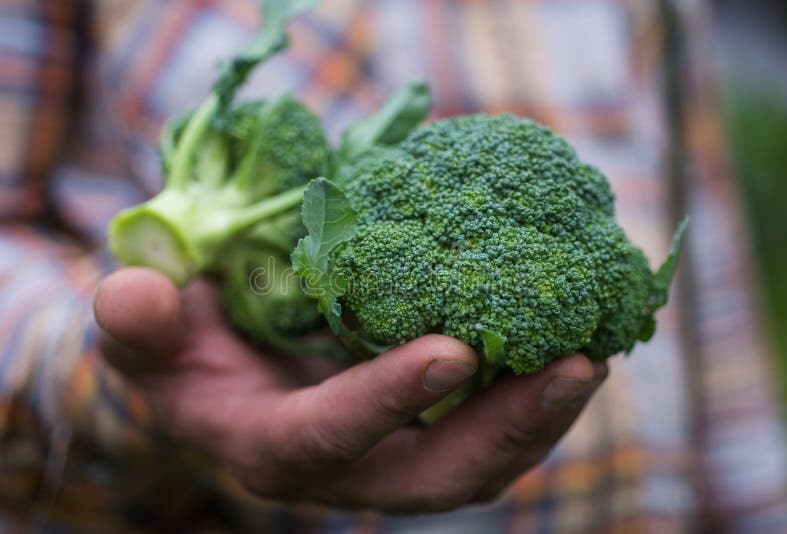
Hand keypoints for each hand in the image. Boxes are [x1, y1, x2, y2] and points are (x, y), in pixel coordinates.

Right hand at [94, 267, 607, 512]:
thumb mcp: (144, 333)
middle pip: (434, 477)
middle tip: (576, 366)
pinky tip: (569, 344)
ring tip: (593, 356)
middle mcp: (341, 468)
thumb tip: (138, 298)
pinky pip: (487, 430)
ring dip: (540, 419)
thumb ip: (135, 324)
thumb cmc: (180, 348)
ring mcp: (388, 456)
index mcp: (269, 444)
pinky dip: (532, 399)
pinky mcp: (421, 431)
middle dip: (508, 430)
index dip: (385, 401)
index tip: (454, 350)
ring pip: (477, 464)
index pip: (328, 437)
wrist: (219, 372)